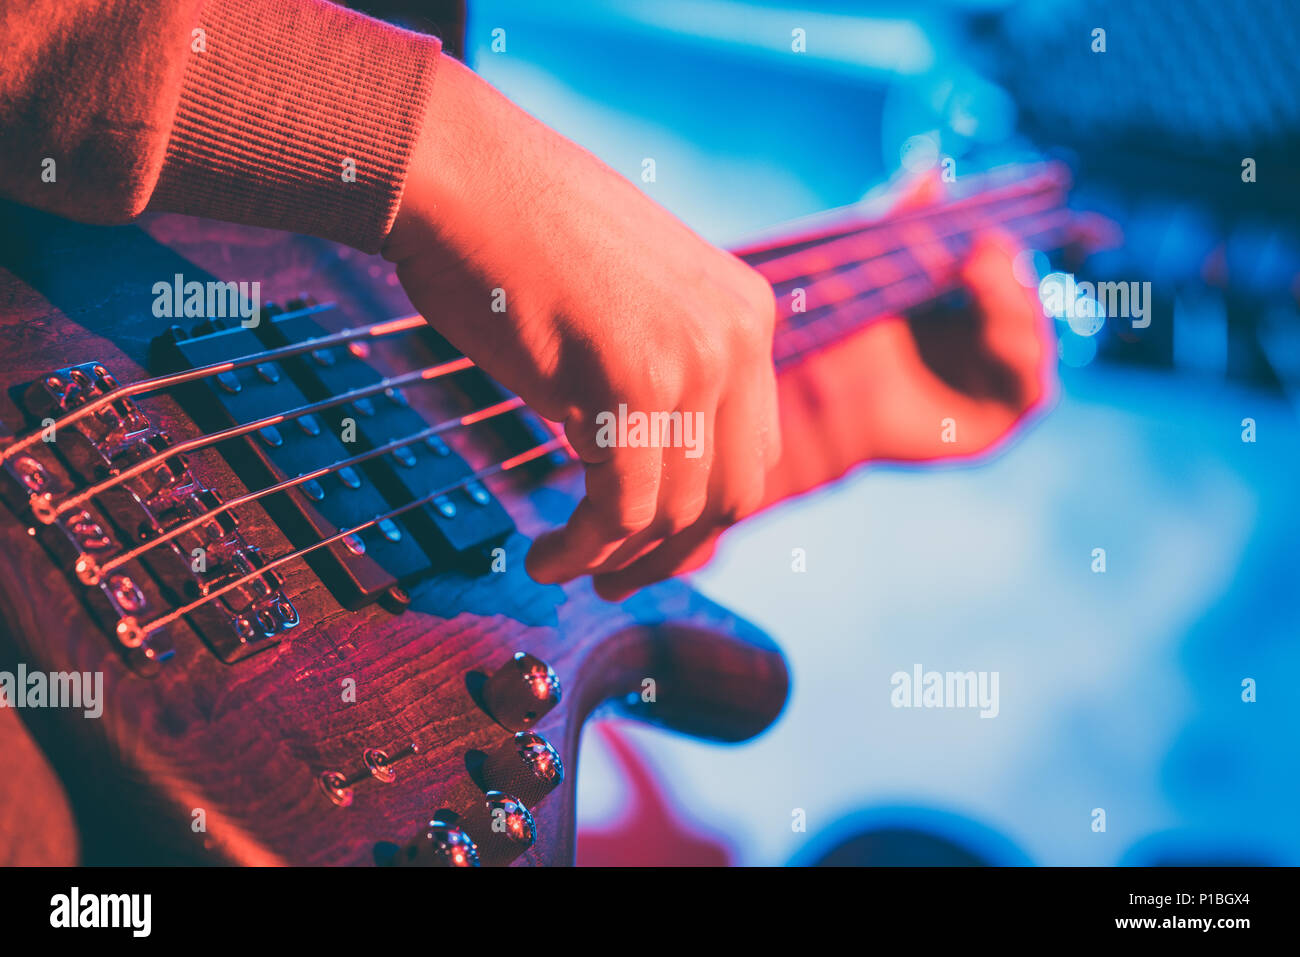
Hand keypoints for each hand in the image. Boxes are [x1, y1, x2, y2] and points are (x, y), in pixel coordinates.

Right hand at [384, 55, 780, 599]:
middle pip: (730, 494)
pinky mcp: (628, 384)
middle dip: (673, 554)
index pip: (752, 451)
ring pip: (670, 512)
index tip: (656, 544)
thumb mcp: (633, 301)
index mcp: (747, 312)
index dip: (704, 516)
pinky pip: (617, 509)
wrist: (461, 176)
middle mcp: (736, 338)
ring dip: (614, 560)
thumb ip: (667, 368)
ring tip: (561, 565)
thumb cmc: (522, 238)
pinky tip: (544, 556)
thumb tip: (659, 463)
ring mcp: (688, 360)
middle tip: (617, 580)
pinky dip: (581, 550)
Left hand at [761, 231, 1056, 504]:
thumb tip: (930, 166)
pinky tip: (997, 335)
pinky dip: (1024, 360)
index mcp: (962, 305)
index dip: (996, 249)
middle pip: (1022, 301)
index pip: (1001, 269)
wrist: (816, 412)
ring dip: (1017, 308)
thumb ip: (901, 221)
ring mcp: (995, 384)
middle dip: (1008, 275)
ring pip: (1033, 340)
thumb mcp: (874, 270)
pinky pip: (1033, 389)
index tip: (978, 227)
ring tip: (983, 281)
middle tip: (982, 250)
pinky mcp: (997, 423)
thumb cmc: (839, 339)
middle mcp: (986, 343)